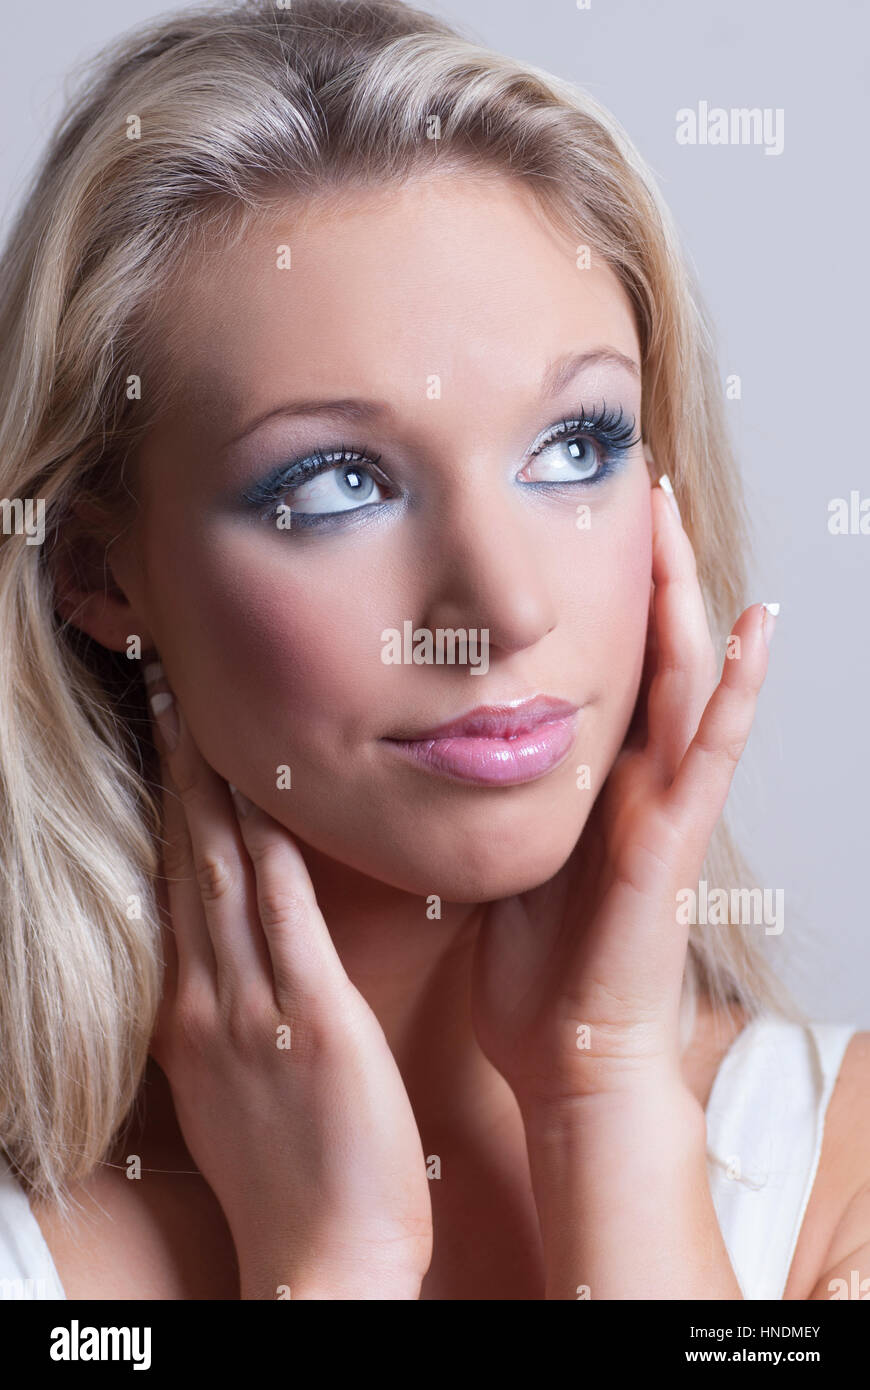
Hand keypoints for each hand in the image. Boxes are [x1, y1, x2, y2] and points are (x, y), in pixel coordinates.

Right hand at [145, 664, 431, 1297]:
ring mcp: (252, 1010)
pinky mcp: (311, 1022)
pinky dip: (267, 854)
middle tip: (169, 702)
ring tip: (200, 722)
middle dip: (176, 778)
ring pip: (220, 878)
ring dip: (210, 793)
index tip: (166, 750)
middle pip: (183, 867)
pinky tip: (264, 803)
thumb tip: (230, 969)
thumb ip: (228, 1021)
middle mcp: (207, 1002)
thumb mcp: (235, 1092)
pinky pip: (282, 920)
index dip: (166, 814)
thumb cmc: (291, 1179)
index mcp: (190, 1017)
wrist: (323, 1259)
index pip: (172, 892)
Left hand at [471, 480, 775, 1112]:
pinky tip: (757, 627)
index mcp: (595, 782)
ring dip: (683, 596)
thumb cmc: (534, 969)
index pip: (608, 667)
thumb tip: (442, 745)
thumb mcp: (502, 857)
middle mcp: (640, 780)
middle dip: (645, 570)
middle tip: (633, 485)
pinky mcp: (677, 838)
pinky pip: (715, 750)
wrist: (568, 1053)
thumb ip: (496, 798)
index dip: (601, 597)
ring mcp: (666, 805)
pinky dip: (739, 688)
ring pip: (687, 678)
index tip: (573, 521)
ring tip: (673, 517)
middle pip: (651, 652)